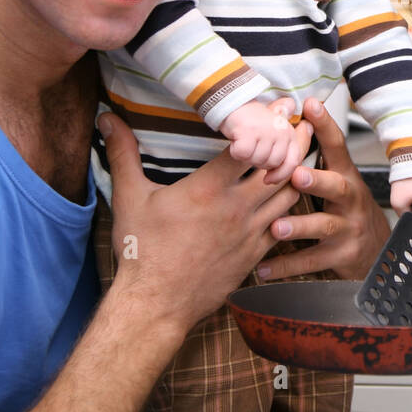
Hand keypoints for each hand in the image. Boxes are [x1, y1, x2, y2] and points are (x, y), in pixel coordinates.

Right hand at [97, 109, 312, 333]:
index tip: (279, 107)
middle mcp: (236, 207)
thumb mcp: (129, 197)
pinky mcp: (255, 253)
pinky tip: (294, 197)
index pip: (249, 146)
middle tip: (303, 125)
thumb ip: (123, 153)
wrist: (156, 304)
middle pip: (279, 166)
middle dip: (293, 143)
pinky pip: (284, 225)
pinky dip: (292, 207)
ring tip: (304, 155)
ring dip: (297, 174)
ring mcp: (249, 232)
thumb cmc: (142, 250)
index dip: (267, 123)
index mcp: (209, 188)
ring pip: (288, 195)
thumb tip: (106, 119)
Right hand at [219, 97, 301, 184]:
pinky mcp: (249, 132)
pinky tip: (236, 143)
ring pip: (257, 160)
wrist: (235, 102)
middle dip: (260, 162)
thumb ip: (285, 147)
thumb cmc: (254, 122)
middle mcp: (281, 131)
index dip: (280, 175)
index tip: (268, 180)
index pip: (292, 162)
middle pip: (272, 163)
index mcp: (290, 134)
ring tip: (245, 144)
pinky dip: (236, 152)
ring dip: (248, 157)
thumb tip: (291, 163)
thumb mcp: (274, 132)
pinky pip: (243, 154)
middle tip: (252, 150)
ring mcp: (266, 131)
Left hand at [256, 96, 390, 281]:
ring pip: (323, 226)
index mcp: (345, 176)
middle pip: (336, 186)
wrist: (377, 253)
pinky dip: (286, 265)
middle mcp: (349, 200)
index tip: (310, 105)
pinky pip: (311, 260)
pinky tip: (263, 268)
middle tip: (296, 175)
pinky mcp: (341, 255)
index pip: (337, 146)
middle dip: (317, 180)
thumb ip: (319, 159)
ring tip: (276, 228)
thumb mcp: (339, 182)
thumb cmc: (347, 210)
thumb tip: (291, 121)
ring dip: (299, 226)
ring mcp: (347, 228)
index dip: (325, 125)